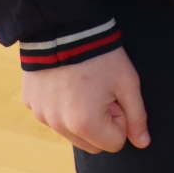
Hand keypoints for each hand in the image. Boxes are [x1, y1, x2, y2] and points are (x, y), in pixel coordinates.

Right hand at [22, 48, 148, 153]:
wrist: (65, 28)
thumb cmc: (102, 56)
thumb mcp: (127, 83)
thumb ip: (137, 116)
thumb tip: (143, 143)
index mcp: (84, 124)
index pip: (114, 144)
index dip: (121, 120)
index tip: (115, 97)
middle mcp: (58, 126)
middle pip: (91, 144)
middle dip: (102, 123)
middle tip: (102, 92)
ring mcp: (41, 115)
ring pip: (71, 132)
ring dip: (81, 117)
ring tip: (84, 85)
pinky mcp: (30, 104)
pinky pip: (52, 116)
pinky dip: (62, 106)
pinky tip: (66, 81)